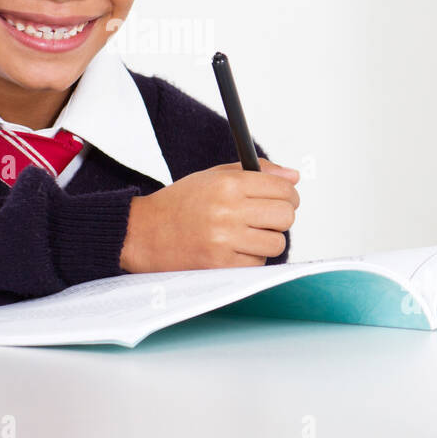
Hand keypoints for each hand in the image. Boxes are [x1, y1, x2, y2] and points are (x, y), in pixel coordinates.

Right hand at [119, 158, 299, 272]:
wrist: (143, 233)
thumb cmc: (180, 203)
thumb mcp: (213, 177)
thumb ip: (255, 172)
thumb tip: (293, 176)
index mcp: (227, 185)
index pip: (282, 188)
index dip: (289, 194)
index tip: (285, 198)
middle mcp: (228, 211)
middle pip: (285, 216)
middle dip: (282, 216)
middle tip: (268, 217)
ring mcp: (224, 241)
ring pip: (276, 243)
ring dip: (266, 240)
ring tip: (246, 234)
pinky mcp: (220, 265)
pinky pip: (258, 263)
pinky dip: (251, 257)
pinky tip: (233, 249)